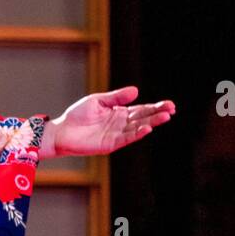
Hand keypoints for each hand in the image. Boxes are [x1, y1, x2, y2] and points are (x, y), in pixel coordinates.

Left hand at [42, 86, 175, 157]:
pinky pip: (127, 138)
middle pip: (143, 118)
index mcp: (120, 112)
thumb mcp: (98, 101)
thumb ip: (116, 97)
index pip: (141, 109)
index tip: (169, 104)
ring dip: (152, 123)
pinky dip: (137, 133)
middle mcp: (121, 124)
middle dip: (158, 114)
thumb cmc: (78, 115)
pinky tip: (147, 128)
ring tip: (164, 117)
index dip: (155, 107)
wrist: (63, 130)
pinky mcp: (111, 144)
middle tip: (172, 110)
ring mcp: (117, 134)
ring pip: (138, 128)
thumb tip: (136, 91)